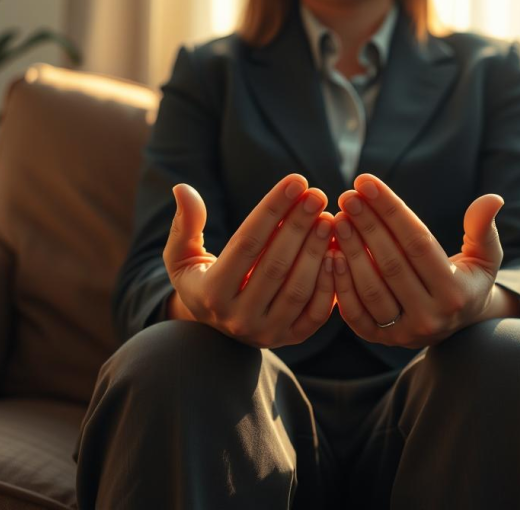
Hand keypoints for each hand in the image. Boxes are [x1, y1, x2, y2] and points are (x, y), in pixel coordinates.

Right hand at [164, 174, 336, 348]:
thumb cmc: (201, 280)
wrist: (215, 330)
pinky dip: (330, 283)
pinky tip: (336, 252)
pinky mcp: (291, 339)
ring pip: (298, 289)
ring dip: (317, 250)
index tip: (296, 181)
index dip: (273, 209)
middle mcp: (239, 318)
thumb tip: (182, 188)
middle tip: (318, 195)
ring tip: (328, 219)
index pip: (247, 243)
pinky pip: (317, 312)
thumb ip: (185, 224)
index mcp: (211, 294)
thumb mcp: (182, 256)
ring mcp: (267, 332)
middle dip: (299, 226)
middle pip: (276, 265)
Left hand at [329, 174, 505, 348]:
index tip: (366, 182)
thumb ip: (483, 229)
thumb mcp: (484, 257)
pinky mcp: (381, 339)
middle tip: (347, 197)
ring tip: (337, 220)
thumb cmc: (468, 280)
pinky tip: (330, 253)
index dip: (390, 210)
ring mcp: (403, 332)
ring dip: (350, 251)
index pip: (418, 243)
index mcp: (455, 292)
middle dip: (366, 225)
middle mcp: (430, 316)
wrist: (458, 327)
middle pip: (391, 263)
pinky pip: (354, 312)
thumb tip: (492, 199)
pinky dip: (340, 283)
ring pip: (371, 288)